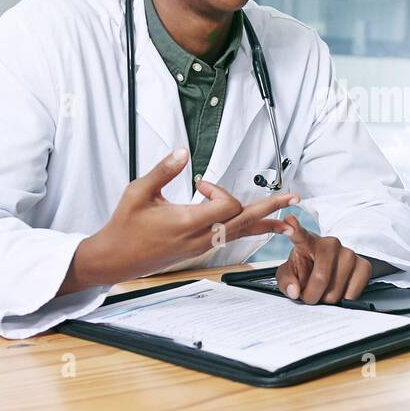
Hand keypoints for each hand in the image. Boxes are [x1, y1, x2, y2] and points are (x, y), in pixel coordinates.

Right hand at [60, 148, 296, 293]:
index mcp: (186, 223)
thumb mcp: (139, 192)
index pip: (225, 206)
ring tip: (288, 217)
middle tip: (293, 199)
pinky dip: (248, 229)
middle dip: (270, 209)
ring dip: (264, 222)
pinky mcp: (200, 249)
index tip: (201, 184)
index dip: (219, 190)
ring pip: (241, 233)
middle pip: (244, 222)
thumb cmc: (125, 225)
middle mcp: (200, 238)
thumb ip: (163, 171)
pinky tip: (260, 226)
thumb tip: (183, 152)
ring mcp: (202, 247)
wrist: (116, 258)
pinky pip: (231, 238)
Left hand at [274, 215, 373, 304]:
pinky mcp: (364, 265)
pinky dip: (342, 300)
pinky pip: (352, 295)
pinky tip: (338, 291)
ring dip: (327, 300)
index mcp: (308, 242)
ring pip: (336, 292)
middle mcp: (331, 244)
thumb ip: (286, 282)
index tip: (289, 219)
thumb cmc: (306, 270)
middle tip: (310, 295)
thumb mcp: (289, 275)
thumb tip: (295, 291)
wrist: (329, 269)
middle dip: (312, 296)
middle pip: (321, 279)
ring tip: (324, 291)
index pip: (300, 235)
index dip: (295, 229)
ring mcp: (350, 253)